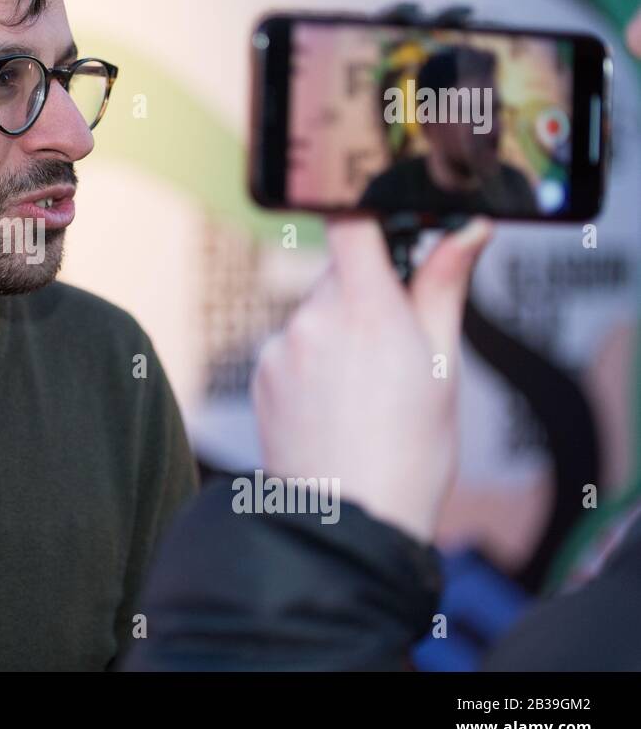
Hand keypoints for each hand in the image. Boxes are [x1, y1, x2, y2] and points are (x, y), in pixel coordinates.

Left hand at [251, 217, 491, 542]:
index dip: (365, 209)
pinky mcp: (262, 373)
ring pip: (315, 315)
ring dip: (337, 332)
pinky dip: (311, 362)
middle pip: (338, 274)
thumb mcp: (442, 365)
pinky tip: (333, 405)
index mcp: (366, 307)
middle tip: (395, 343)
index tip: (382, 220)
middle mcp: (313, 318)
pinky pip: (290, 347)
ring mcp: (281, 346)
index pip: (351, 221)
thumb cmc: (409, 451)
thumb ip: (443, 287)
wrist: (348, 520)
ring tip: (364, 391)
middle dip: (366, 293)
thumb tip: (466, 232)